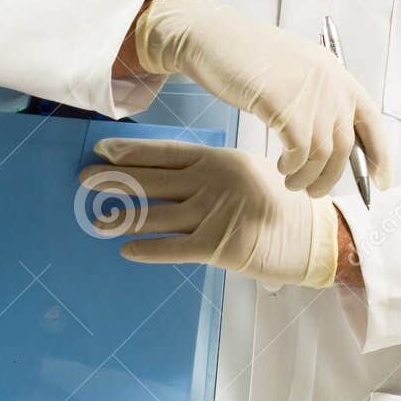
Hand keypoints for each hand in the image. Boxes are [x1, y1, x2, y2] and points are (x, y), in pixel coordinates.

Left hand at [78, 138, 340, 289]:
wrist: (316, 237)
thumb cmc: (282, 207)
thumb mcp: (248, 174)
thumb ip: (213, 174)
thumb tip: (177, 176)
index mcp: (218, 160)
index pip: (165, 153)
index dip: (130, 152)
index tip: (102, 150)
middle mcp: (212, 182)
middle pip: (152, 180)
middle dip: (114, 180)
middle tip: (84, 179)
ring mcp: (213, 212)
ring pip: (155, 214)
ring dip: (121, 218)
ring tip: (96, 221)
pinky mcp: (217, 245)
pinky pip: (172, 247)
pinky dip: (147, 249)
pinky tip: (127, 250)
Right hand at [131, 0, 390, 198]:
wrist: (212, 37)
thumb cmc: (246, 57)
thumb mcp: (294, 71)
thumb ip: (317, 98)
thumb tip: (332, 144)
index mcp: (336, 72)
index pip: (372, 120)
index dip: (381, 155)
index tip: (381, 182)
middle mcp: (331, 82)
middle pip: (347, 146)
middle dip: (333, 177)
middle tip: (314, 191)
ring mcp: (311, 94)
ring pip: (324, 154)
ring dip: (308, 177)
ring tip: (291, 182)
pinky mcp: (286, 105)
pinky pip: (301, 153)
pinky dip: (292, 167)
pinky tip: (281, 166)